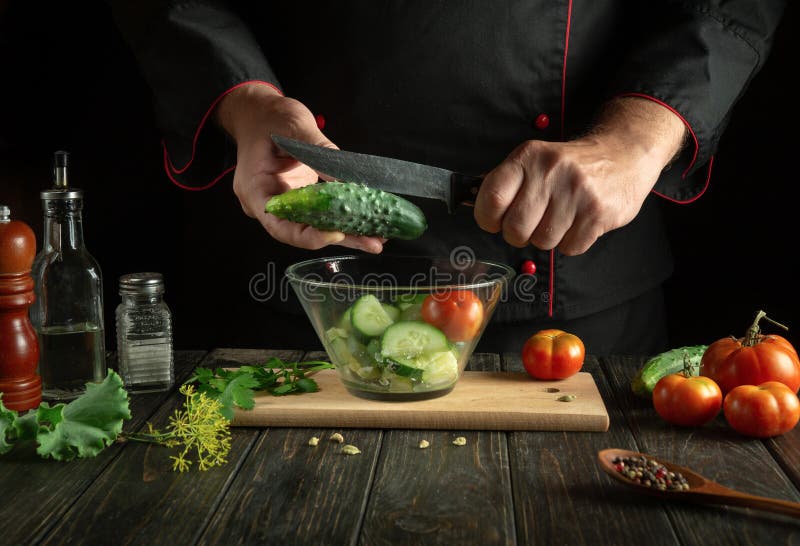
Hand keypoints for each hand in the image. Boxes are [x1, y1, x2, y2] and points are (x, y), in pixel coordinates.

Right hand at [215, 83, 383, 252]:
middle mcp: (269, 202)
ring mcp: (285, 203)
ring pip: (315, 226)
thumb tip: (344, 177)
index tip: (335, 233)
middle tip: (370, 243)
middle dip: (338, 238)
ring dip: (346, 233)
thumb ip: (318, 151)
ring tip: (376, 239)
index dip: (307, 235)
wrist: (260, 113)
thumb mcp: (294, 127)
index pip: (279, 225)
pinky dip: (343, 219)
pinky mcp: (300, 199)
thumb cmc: (268, 117)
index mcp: (255, 189)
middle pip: (301, 231)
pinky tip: (368, 224)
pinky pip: (321, 214)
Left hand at [473, 97, 686, 254]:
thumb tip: (480, 211)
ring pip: (542, 242)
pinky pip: (569, 248)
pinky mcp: (598, 214)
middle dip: (518, 234)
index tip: (495, 221)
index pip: (492, 198)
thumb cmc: (568, 165)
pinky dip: (570, 242)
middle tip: (528, 225)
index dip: (488, 218)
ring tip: (558, 219)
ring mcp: (577, 194)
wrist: (624, 154)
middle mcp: (551, 173)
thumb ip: (507, 183)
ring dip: (546, 238)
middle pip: (515, 229)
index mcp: (528, 157)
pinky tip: (577, 223)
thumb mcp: (534, 160)